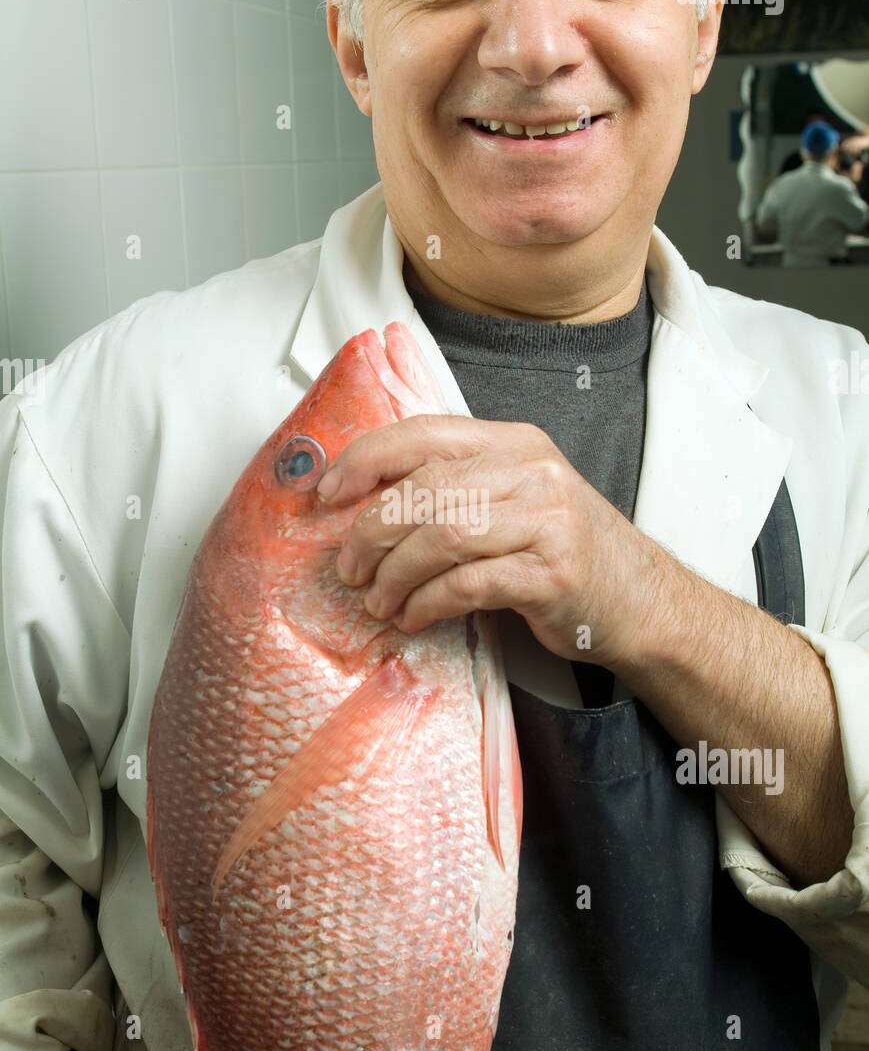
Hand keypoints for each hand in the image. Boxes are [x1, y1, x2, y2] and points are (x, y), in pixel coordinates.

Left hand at [318, 415, 668, 669]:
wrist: (640, 600)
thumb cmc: (563, 551)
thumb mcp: (515, 499)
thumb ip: (455, 488)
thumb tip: (364, 503)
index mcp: (514, 443)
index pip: (423, 434)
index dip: (365, 460)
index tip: (328, 494)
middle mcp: (532, 472)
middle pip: (424, 490)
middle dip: (371, 532)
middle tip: (350, 568)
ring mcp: (547, 522)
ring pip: (441, 536)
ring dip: (395, 575)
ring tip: (379, 601)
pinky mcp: (552, 575)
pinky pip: (468, 584)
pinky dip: (427, 603)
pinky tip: (414, 617)